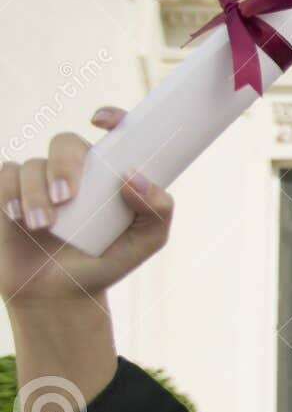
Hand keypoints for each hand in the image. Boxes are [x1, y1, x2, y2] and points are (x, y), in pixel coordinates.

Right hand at [0, 107, 173, 309]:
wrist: (61, 294)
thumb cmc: (107, 262)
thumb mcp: (146, 242)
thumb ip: (157, 211)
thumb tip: (134, 176)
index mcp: (110, 173)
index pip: (113, 133)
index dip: (112, 117)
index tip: (102, 121)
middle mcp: (75, 171)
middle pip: (65, 142)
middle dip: (64, 165)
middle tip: (68, 199)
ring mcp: (40, 180)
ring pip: (32, 164)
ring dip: (36, 192)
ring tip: (43, 227)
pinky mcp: (9, 193)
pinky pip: (5, 174)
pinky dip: (10, 193)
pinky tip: (19, 217)